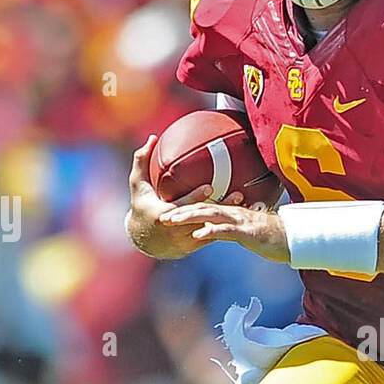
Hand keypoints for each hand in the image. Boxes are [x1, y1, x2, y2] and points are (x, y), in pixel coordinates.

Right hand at [126, 135, 243, 259]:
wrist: (142, 239)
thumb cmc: (141, 206)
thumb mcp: (137, 184)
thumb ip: (142, 160)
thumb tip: (152, 137)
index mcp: (163, 214)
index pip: (182, 206)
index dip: (196, 197)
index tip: (210, 186)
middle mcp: (176, 229)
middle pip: (203, 218)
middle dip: (221, 206)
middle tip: (238, 193)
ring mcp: (186, 240)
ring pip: (211, 229)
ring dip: (229, 218)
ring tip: (246, 206)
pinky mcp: (193, 247)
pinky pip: (213, 236)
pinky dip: (227, 228)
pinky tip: (242, 218)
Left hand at [159, 200, 289, 261]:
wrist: (294, 238)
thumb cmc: (273, 237)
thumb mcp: (248, 232)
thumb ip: (233, 230)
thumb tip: (220, 233)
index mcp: (232, 213)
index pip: (204, 208)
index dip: (184, 208)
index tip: (167, 212)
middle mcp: (233, 214)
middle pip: (202, 209)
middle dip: (179, 212)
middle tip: (161, 217)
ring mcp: (240, 222)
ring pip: (209, 216)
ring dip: (188, 217)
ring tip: (171, 221)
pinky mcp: (247, 232)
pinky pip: (226, 230)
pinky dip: (210, 231)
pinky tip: (197, 234)